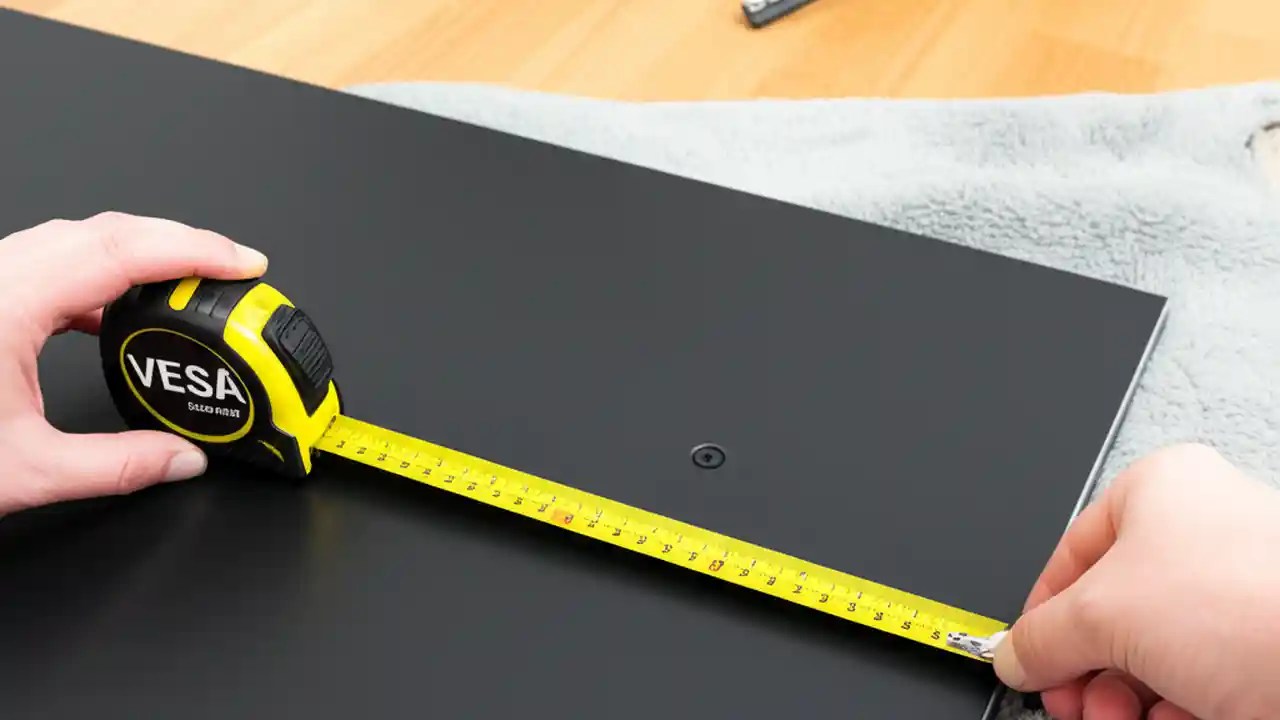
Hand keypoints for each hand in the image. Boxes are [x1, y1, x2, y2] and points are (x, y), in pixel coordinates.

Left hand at [0, 212, 267, 515]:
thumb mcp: (24, 472)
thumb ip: (118, 466)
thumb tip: (183, 459)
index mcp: (7, 304)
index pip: (123, 251)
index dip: (196, 250)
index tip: (245, 263)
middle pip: (107, 229)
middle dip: (182, 241)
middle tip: (234, 269)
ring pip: (79, 237)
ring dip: (144, 252)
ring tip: (190, 284)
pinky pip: (55, 260)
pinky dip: (105, 272)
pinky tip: (121, 310)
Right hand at [992, 443, 1279, 719]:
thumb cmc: (1249, 604)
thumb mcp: (1101, 614)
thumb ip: (1042, 637)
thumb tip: (1018, 656)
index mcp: (1159, 492)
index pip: (1070, 557)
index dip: (1043, 617)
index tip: (1030, 663)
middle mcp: (1200, 537)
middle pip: (1109, 616)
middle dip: (1086, 671)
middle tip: (1073, 702)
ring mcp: (1235, 598)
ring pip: (1150, 657)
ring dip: (1122, 699)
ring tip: (1119, 718)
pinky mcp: (1261, 653)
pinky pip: (1195, 684)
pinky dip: (1171, 713)